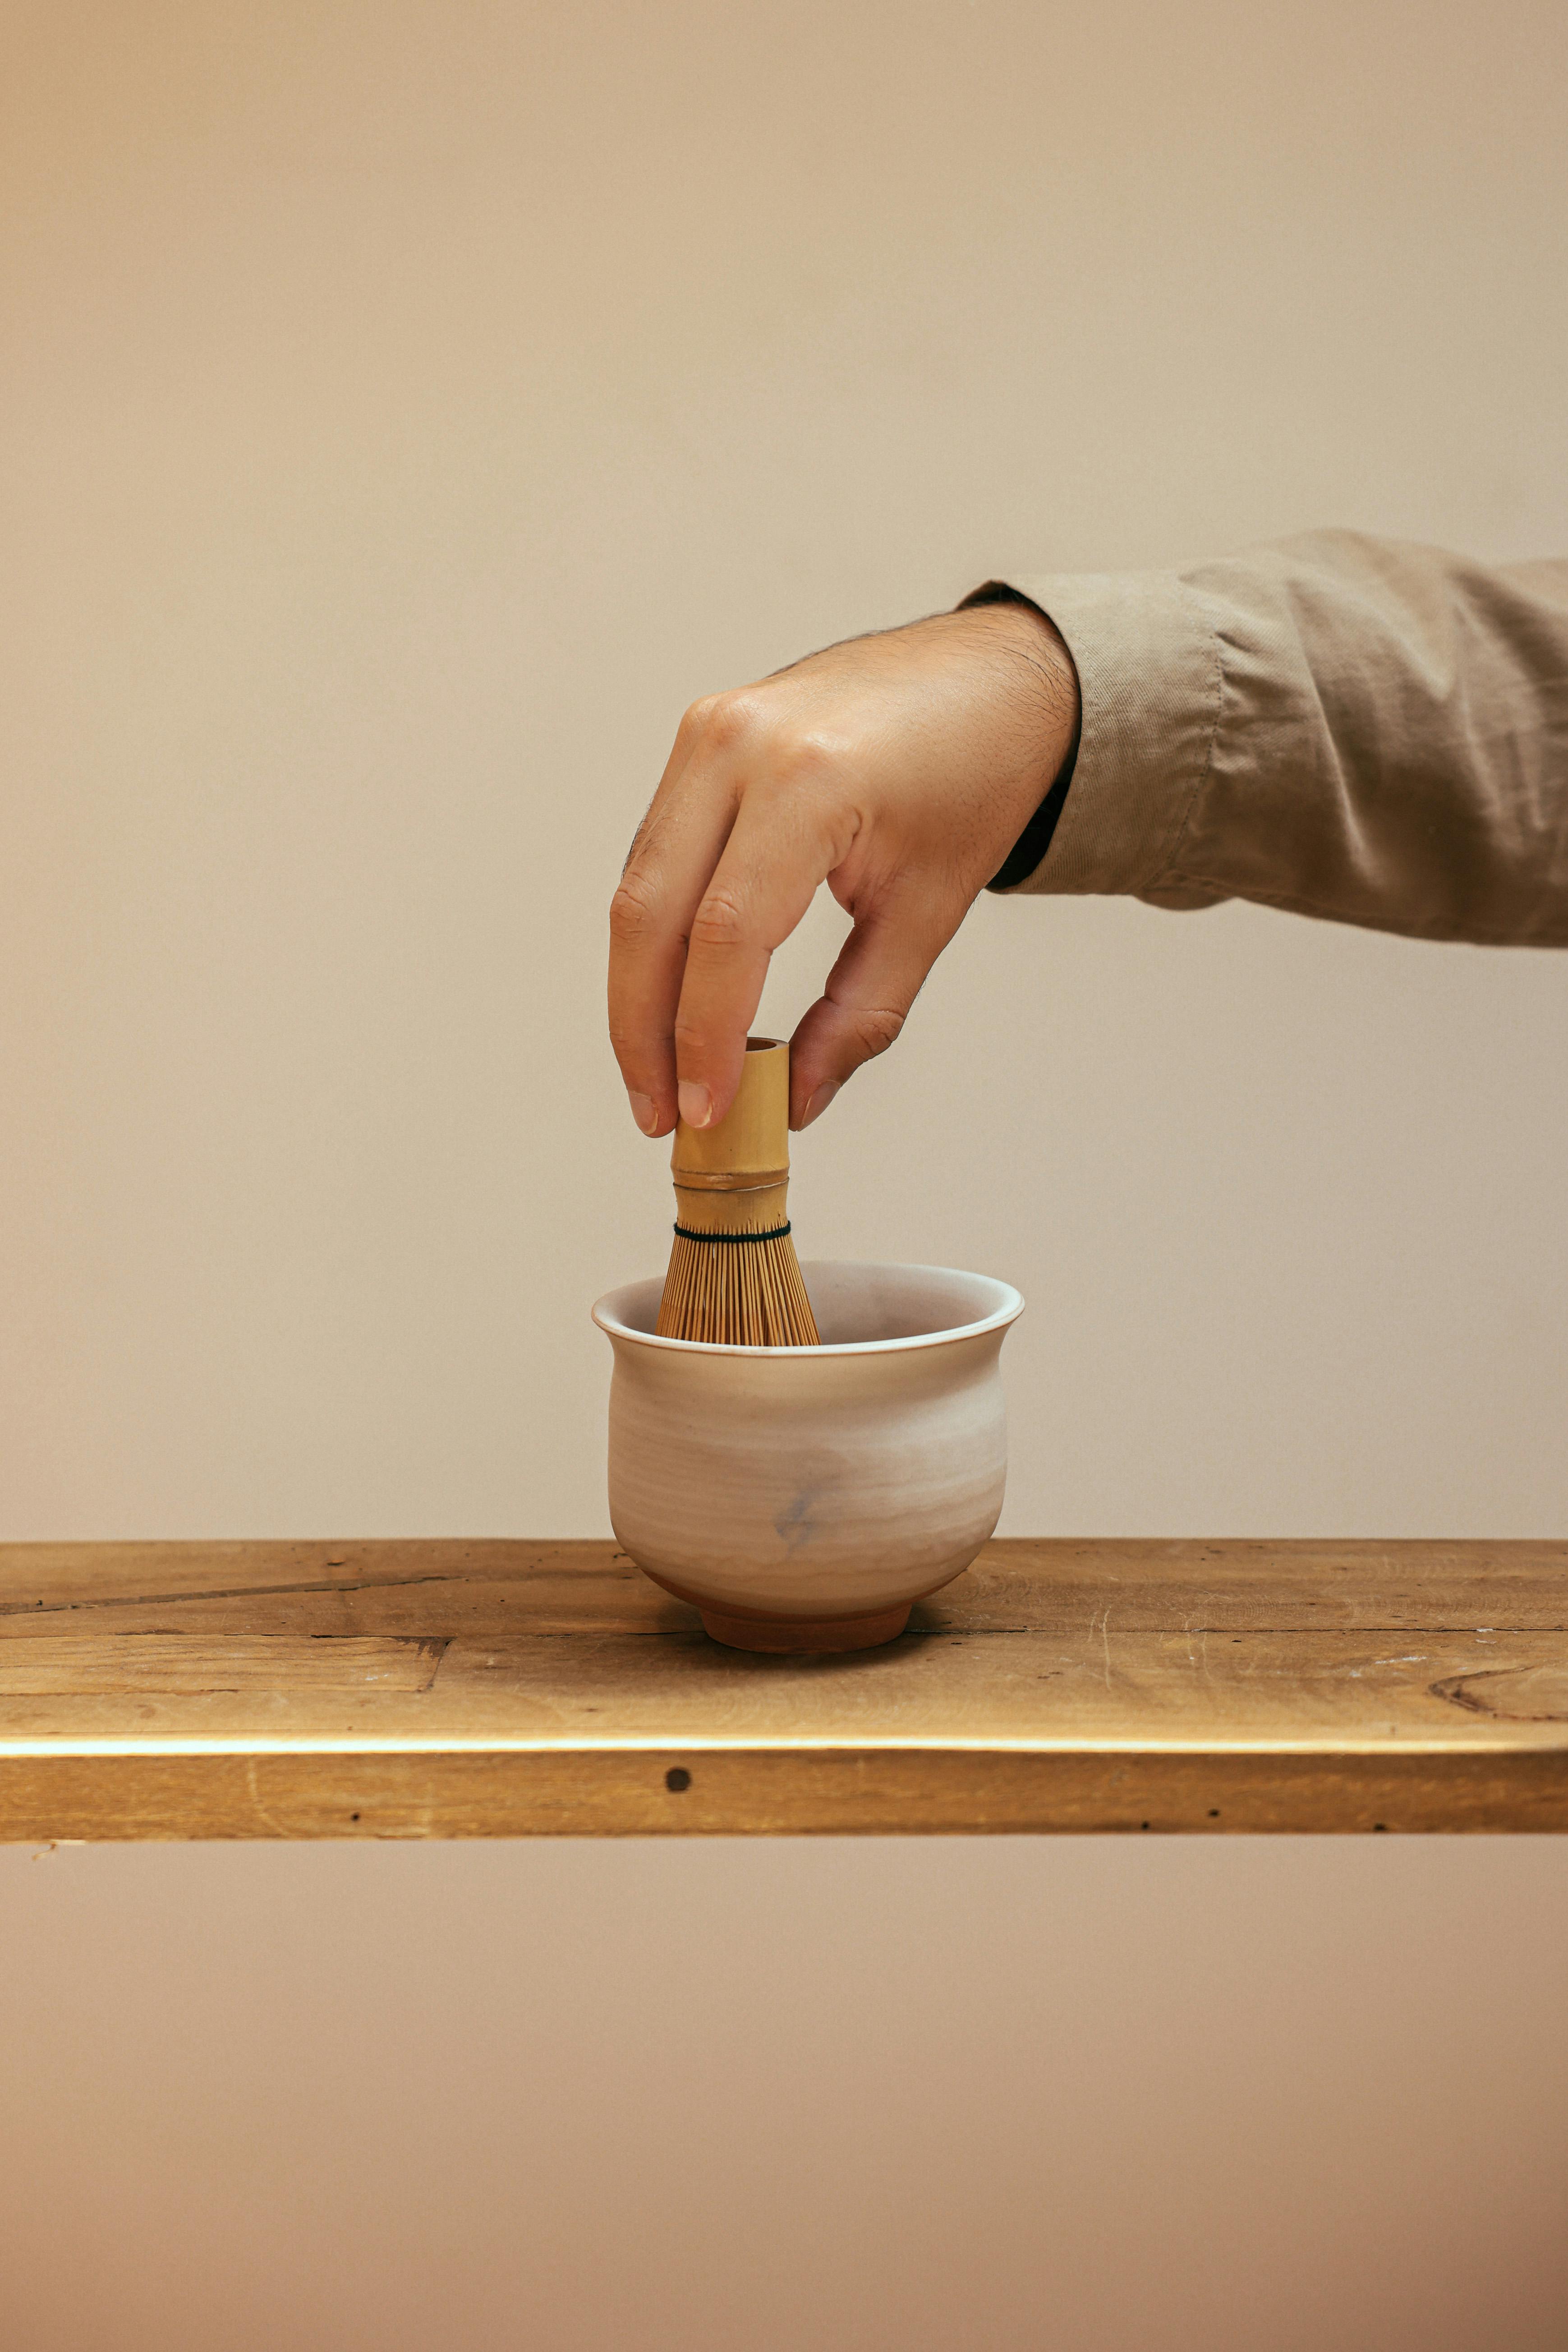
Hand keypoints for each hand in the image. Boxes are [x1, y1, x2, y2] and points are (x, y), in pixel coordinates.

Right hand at [608, 599, 1078, 1135]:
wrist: (993, 676)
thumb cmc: (975, 777)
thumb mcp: (931, 909)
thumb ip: (862, 1013)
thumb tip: (796, 1100)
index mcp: (811, 782)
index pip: (725, 935)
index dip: (703, 1037)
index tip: (706, 1113)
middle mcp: (739, 746)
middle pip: (650, 914)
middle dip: (644, 1030)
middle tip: (659, 1115)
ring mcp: (709, 732)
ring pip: (637, 886)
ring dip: (638, 990)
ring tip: (659, 1074)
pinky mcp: (699, 736)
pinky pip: (655, 852)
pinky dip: (656, 933)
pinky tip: (672, 997)